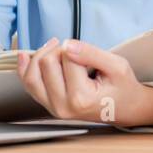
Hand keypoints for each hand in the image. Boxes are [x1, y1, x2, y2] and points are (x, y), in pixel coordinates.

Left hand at [17, 37, 152, 126]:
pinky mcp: (48, 106)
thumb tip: (67, 44)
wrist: (126, 108)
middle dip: (58, 50)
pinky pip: (29, 85)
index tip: (89, 53)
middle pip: (46, 64)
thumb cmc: (123, 88)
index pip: (67, 58)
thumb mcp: (117, 66)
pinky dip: (26, 69)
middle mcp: (63, 106)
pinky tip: (26, 56)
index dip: (77, 47)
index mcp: (81, 98)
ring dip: (41, 56)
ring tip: (56, 48)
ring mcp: (53, 108)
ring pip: (32, 75)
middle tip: (75, 50)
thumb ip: (92, 53)